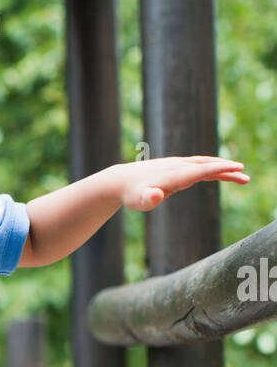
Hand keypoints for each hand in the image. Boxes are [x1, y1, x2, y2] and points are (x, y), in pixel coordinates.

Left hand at [117, 155, 249, 211]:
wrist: (120, 181)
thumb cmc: (131, 194)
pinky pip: (197, 167)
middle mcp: (177, 167)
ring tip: (240, 175)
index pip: (201, 170)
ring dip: (222, 168)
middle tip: (245, 174)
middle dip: (226, 169)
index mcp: (174, 175)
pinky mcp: (175, 169)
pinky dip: (211, 169)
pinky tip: (219, 173)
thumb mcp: (139, 201)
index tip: (237, 169)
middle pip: (206, 165)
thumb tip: (156, 195)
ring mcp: (177, 166)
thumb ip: (149, 199)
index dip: (219, 169)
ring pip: (204, 165)